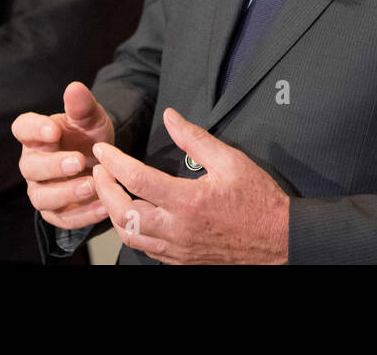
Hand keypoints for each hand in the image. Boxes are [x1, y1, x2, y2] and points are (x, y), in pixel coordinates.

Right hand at [12, 81, 115, 229]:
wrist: (102, 160)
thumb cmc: (88, 135)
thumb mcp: (91, 118)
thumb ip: (82, 106)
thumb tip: (75, 88)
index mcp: (35, 135)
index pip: (23, 128)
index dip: (35, 130)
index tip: (54, 130)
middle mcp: (33, 163)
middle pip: (31, 167)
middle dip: (54, 166)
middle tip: (78, 161)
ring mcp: (42, 189)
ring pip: (42, 197)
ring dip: (66, 193)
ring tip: (92, 185)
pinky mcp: (55, 212)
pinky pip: (63, 218)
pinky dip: (83, 215)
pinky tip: (103, 206)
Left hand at [91, 107, 288, 263]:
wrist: (278, 240)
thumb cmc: (258, 200)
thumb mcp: (231, 160)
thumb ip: (195, 138)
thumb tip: (170, 117)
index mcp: (188, 201)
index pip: (136, 180)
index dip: (114, 161)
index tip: (103, 149)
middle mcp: (177, 229)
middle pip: (122, 213)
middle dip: (104, 189)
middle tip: (99, 170)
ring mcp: (177, 249)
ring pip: (129, 235)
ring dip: (113, 212)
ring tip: (110, 192)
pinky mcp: (181, 260)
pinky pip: (145, 248)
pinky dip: (131, 230)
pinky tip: (131, 215)